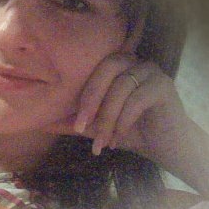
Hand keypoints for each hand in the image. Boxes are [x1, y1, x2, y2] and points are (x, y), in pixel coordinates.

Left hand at [72, 53, 189, 163]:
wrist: (165, 147)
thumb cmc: (130, 132)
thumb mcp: (96, 127)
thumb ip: (74, 121)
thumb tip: (43, 122)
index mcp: (115, 65)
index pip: (92, 68)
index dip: (82, 95)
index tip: (75, 124)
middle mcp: (134, 61)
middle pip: (107, 69)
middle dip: (91, 100)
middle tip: (82, 128)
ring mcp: (151, 70)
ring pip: (121, 88)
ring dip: (108, 118)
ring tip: (103, 143)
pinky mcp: (164, 84)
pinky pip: (137, 99)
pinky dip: (124, 121)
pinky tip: (118, 140)